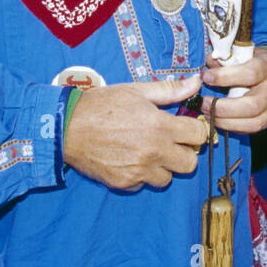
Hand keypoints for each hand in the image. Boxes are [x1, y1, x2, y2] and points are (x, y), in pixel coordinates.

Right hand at [62, 75, 207, 190]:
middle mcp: (153, 152)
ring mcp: (139, 171)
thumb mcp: (136, 90)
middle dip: (184, 152)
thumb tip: (196, 83)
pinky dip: (141, 175)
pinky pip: (143, 184)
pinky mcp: (124, 183)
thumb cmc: (102, 105)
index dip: (196, 129)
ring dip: (163, 166)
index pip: (199, 135)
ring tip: (147, 151)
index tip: (187, 127)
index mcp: (160, 127)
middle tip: (171, 142)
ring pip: (167, 178)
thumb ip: (170, 90)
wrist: (67, 127)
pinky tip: (130, 159)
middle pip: (190, 164)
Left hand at [200, 47, 266, 133]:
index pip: (250, 73)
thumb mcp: (245, 53)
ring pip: (252, 123)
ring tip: (207, 113)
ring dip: (225, 121)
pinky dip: (231, 127)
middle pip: (252, 105)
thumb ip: (226, 58)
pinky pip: (250, 130)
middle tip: (204, 104)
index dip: (226, 77)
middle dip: (224, 108)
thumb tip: (209, 64)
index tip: (206, 77)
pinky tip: (218, 120)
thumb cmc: (257, 62)